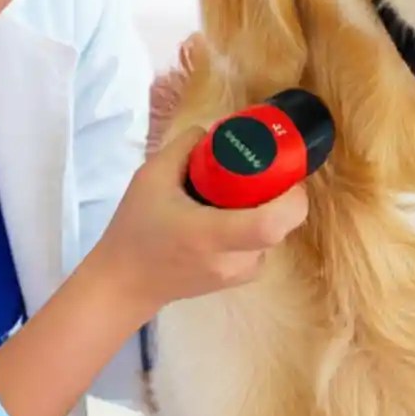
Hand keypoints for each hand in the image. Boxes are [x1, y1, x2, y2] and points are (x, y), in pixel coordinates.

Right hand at [86, 126, 309, 317]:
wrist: (124, 282)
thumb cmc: (135, 228)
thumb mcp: (151, 176)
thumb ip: (185, 146)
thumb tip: (214, 133)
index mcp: (212, 234)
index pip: (272, 223)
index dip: (290, 197)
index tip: (278, 170)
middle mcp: (233, 260)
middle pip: (280, 225)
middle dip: (275, 196)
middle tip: (253, 174)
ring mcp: (237, 276)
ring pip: (272, 236)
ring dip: (261, 212)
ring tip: (229, 197)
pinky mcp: (237, 282)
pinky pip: (259, 248)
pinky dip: (251, 230)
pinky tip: (223, 219)